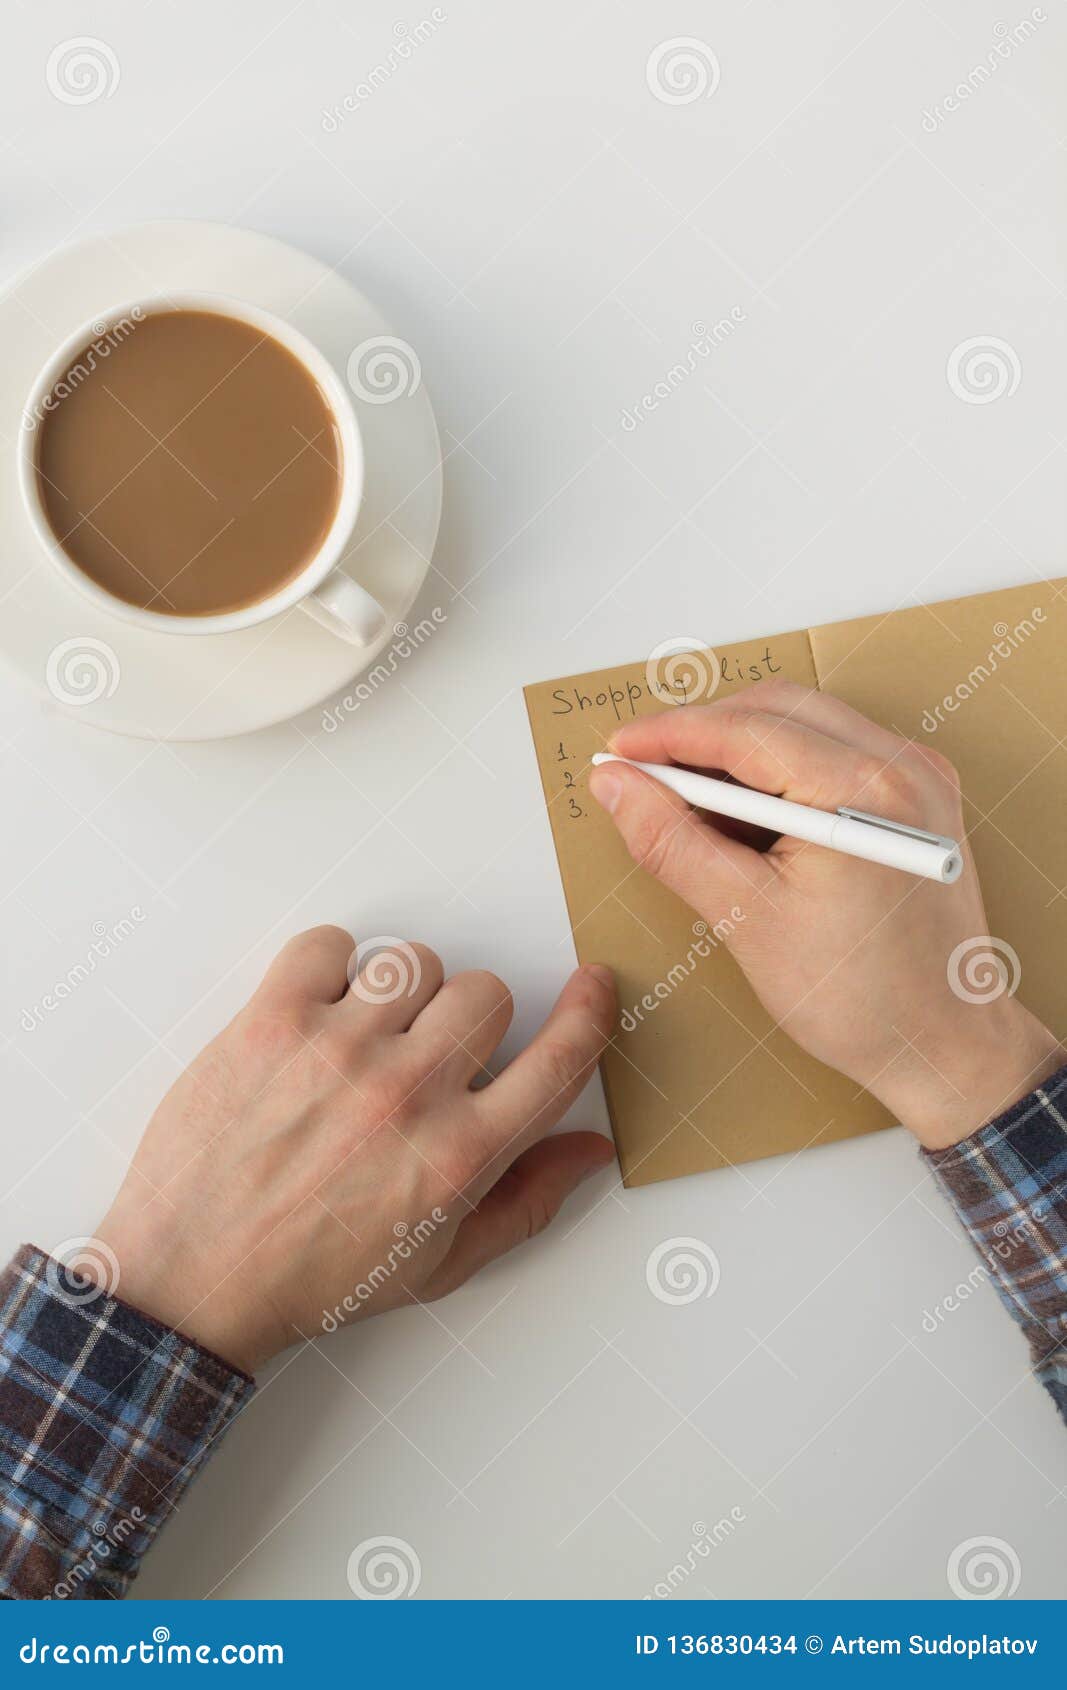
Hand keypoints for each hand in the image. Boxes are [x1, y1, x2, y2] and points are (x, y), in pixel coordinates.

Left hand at [90, 929, 615, 1372]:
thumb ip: (526, 1203)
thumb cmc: (313, 1280)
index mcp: (460, 1157)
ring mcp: (339, 1052)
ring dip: (400, 995)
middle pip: (485, 993)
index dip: (588, 1011)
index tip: (591, 985)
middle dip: (467, 1021)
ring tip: (363, 1040)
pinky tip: (318, 1014)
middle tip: (426, 1058)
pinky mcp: (272, 1022)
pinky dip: (330, 966)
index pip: (560, 1059)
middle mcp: (408, 1096)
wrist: (194, 1281)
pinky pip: (329, 943)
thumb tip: (590, 1147)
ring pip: (414, 963)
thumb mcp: (439, 1265)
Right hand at [588, 681, 1061, 1149]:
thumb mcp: (747, 919)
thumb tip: (617, 786)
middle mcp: (902, 767)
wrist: (944, 1045)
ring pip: (804, 723)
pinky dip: (780, 770)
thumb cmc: (861, 999)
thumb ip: (672, 842)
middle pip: (776, 709)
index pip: (744, 730)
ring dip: (738, 751)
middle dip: (701, 734)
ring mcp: (917, 778)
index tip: (615, 751)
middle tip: (641, 775)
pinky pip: (835, 752)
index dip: (668, 734)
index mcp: (864, 792)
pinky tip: (746, 819)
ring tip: (689, 806)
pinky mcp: (918, 799)